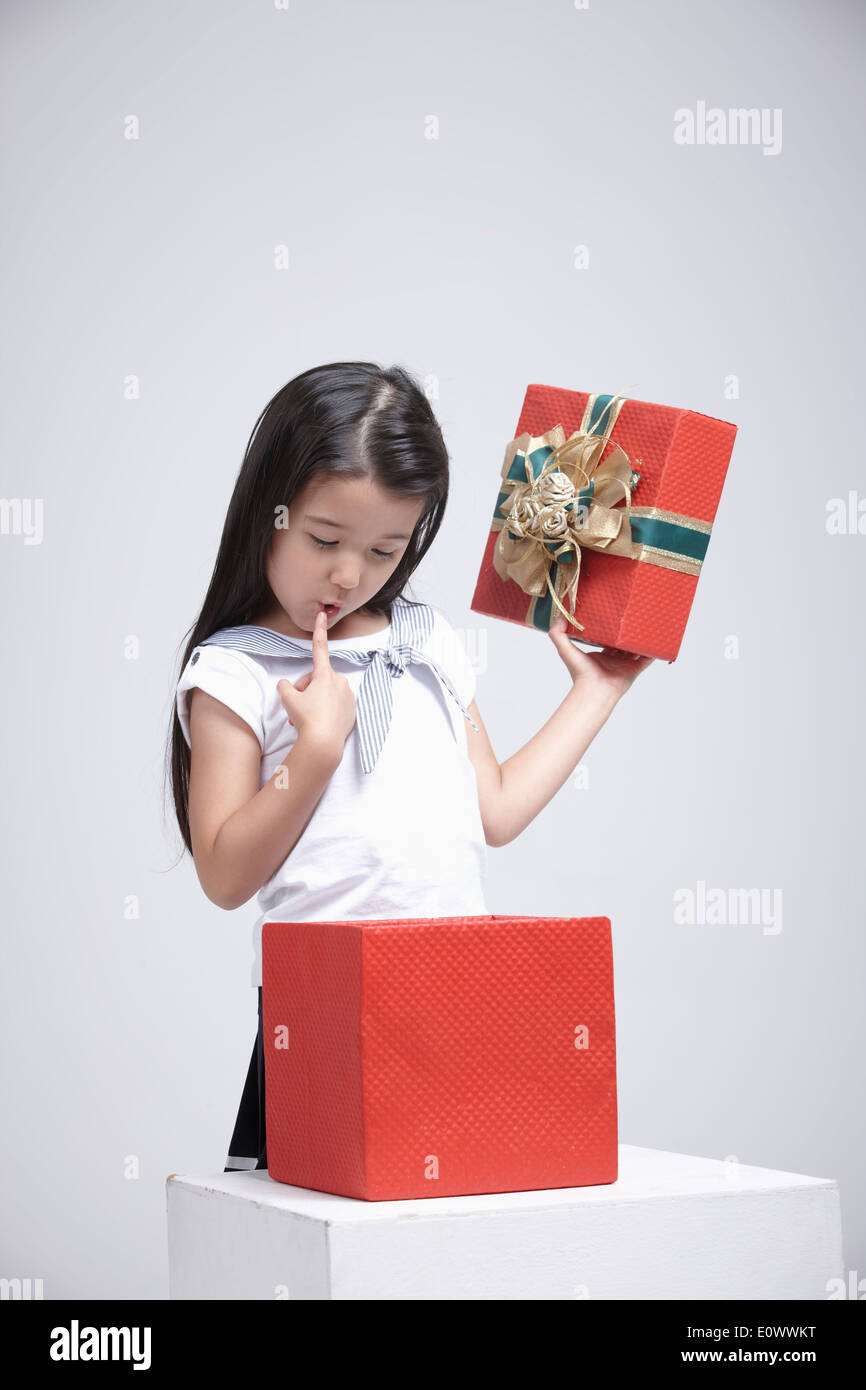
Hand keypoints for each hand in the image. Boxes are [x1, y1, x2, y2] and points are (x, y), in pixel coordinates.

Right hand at [277, 609, 356, 752]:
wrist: (323, 743)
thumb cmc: (306, 718)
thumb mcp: (288, 699)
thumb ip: (285, 687)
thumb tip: (287, 685)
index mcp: (325, 675)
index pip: (319, 648)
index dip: (319, 630)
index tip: (322, 614)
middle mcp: (340, 682)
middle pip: (317, 679)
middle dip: (305, 690)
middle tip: (295, 706)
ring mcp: (349, 697)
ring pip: (326, 694)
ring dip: (315, 702)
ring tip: (306, 718)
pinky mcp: (353, 712)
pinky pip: (336, 706)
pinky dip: (327, 712)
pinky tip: (320, 723)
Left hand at [548, 616, 654, 700]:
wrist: (594, 690)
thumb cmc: (580, 672)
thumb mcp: (565, 649)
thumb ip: (558, 634)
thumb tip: (559, 617)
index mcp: (600, 656)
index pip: (607, 640)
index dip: (610, 629)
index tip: (614, 616)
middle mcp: (613, 660)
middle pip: (623, 644)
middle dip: (627, 633)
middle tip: (633, 617)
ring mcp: (625, 665)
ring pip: (636, 650)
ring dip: (641, 640)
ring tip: (648, 625)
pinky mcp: (635, 669)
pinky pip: (647, 658)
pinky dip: (653, 651)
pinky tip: (659, 640)